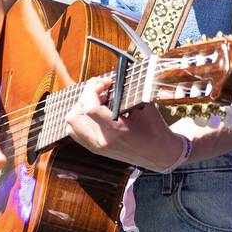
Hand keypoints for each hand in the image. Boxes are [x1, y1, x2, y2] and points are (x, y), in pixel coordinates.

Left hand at [64, 77, 183, 170]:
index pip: (89, 108)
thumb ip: (126, 91)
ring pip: (71, 123)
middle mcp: (102, 141)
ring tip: (98, 101)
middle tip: (102, 90)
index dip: (92, 89)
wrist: (160, 154)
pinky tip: (95, 112)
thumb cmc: (156, 130)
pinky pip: (75, 131)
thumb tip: (112, 77)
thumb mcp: (145, 106)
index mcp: (116, 131)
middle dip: (86, 96)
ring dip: (80, 107)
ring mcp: (96, 146)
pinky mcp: (95, 148)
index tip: (104, 83)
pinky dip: (80, 118)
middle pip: (75, 114)